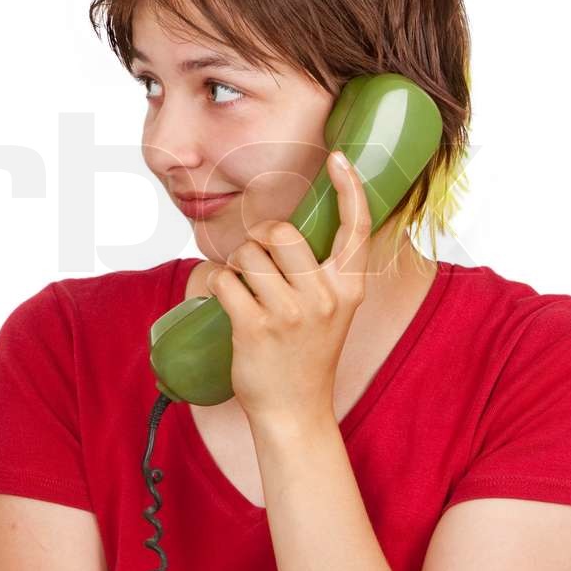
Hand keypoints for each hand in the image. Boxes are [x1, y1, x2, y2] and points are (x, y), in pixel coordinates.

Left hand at [206, 150, 372, 426]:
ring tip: (242, 291)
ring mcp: (291, 313)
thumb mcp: (332, 310)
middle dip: (258, 241)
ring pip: (247, 253)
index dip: (349, 188)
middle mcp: (325, 296)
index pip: (357, 227)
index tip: (339, 159)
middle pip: (280, 231)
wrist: (295, 411)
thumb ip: (323, 272)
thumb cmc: (306, 354)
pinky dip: (213, 285)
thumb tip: (292, 229)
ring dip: (235, 266)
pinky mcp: (255, 327)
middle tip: (256, 268)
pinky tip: (221, 302)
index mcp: (349, 288)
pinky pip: (223, 280)